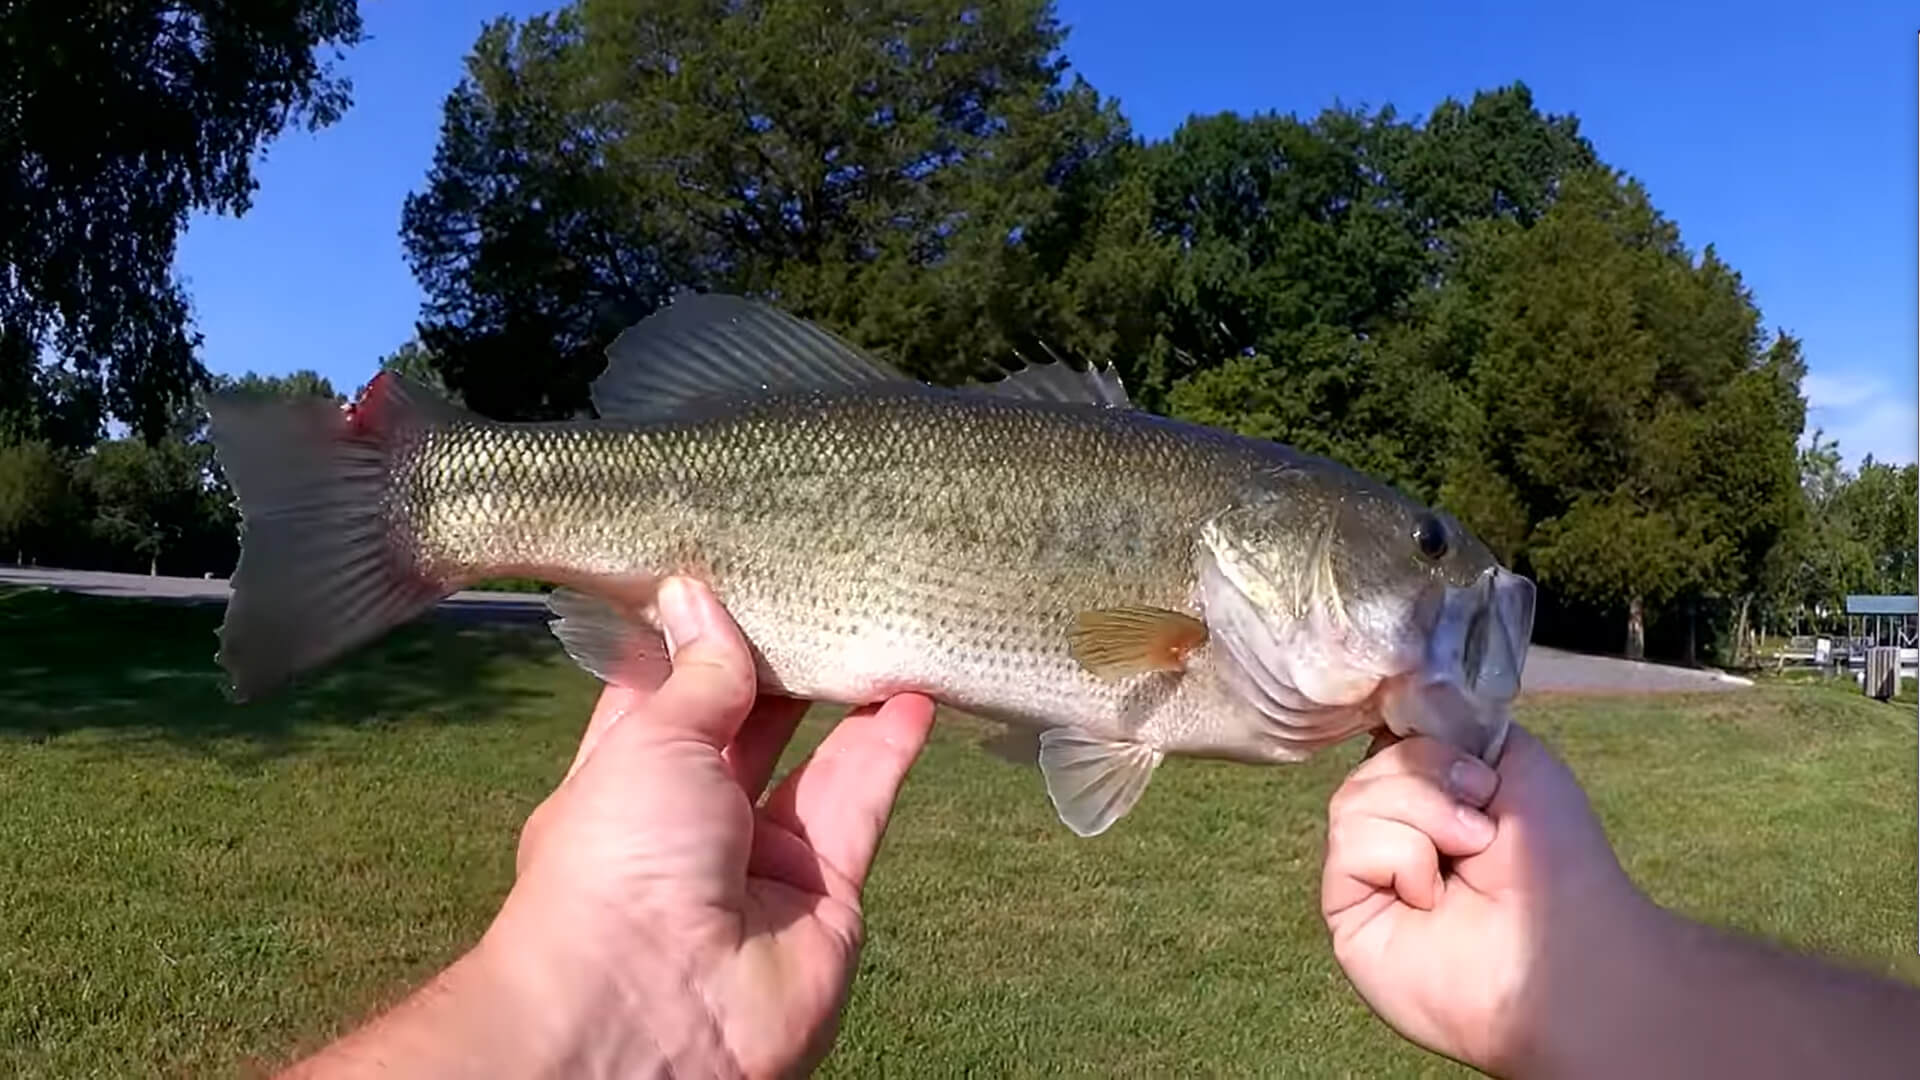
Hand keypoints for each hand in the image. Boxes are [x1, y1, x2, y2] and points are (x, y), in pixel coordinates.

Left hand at [482, 578, 935, 1076]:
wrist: (652, 1007)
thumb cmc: (616, 858)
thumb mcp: (653, 739)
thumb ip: (700, 673)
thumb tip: (697, 592)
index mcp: (624, 782)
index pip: (666, 696)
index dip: (698, 639)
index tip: (735, 569)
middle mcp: (693, 821)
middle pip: (749, 725)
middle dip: (781, 663)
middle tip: (822, 588)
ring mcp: (762, 860)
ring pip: (816, 764)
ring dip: (846, 699)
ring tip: (882, 624)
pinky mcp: (828, 893)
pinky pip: (861, 808)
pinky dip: (888, 750)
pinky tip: (914, 694)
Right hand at [1320, 724, 1655, 1075]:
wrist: (1568, 946)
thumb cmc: (1556, 860)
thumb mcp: (1517, 760)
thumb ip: (1452, 729)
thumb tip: (1393, 721)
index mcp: (1433, 792)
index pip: (1390, 738)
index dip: (1415, 737)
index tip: (1463, 756)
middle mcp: (1396, 827)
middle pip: (1370, 762)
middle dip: (1432, 779)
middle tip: (1482, 824)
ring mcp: (1369, 869)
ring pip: (1352, 798)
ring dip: (1424, 817)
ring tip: (1465, 857)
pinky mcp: (1347, 908)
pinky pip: (1350, 845)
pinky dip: (1403, 859)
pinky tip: (1434, 897)